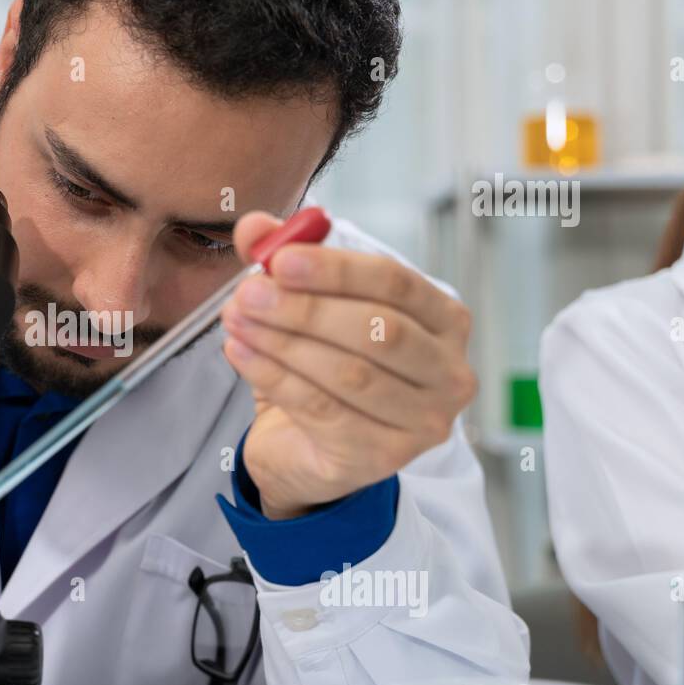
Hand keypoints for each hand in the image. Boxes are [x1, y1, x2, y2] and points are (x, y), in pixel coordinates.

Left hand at [220, 211, 475, 518]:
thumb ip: (285, 262)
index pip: (397, 283)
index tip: (280, 258)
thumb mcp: (308, 307)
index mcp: (444, 320)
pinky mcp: (381, 457)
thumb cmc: (323, 369)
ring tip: (235, 319)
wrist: (307, 450)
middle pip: (378, 331)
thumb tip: (254, 226)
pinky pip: (322, 409)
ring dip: (282, 341)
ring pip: (349, 373)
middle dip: (306, 308)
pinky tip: (239, 351)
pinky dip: (274, 376)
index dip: (336, 269)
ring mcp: (422, 422)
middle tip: (248, 292)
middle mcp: (448, 373)